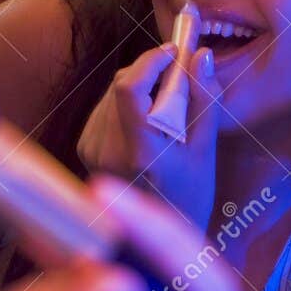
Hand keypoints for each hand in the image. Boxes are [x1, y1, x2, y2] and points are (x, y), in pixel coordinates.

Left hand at [76, 43, 221, 227]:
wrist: (155, 240)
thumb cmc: (189, 197)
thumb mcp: (205, 150)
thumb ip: (204, 99)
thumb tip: (201, 55)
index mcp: (139, 152)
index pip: (129, 87)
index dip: (151, 60)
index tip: (175, 50)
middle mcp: (107, 150)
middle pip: (121, 84)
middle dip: (150, 70)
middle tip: (178, 72)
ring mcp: (91, 150)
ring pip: (111, 93)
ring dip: (139, 86)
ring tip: (166, 102)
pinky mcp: (85, 149)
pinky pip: (104, 108)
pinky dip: (126, 104)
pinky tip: (147, 121)